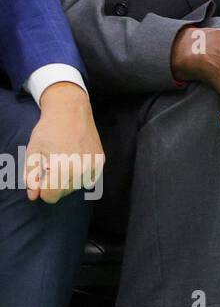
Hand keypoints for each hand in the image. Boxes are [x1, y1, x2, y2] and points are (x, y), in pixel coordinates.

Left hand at [24, 82, 101, 202]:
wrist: (71, 110)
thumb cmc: (48, 129)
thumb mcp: (33, 152)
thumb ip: (32, 176)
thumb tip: (33, 196)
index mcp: (62, 169)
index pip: (50, 197)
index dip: (42, 189)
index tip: (41, 177)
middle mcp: (81, 170)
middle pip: (64, 192)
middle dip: (55, 184)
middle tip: (51, 165)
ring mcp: (93, 165)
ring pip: (77, 186)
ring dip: (68, 180)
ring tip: (64, 161)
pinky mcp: (100, 160)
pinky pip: (89, 178)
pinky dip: (81, 174)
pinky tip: (75, 160)